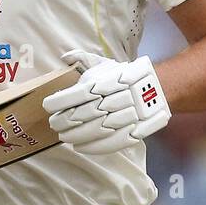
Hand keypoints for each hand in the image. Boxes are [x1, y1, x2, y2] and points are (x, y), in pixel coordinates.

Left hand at [43, 50, 171, 154]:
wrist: (157, 89)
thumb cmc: (124, 77)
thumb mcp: (105, 64)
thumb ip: (83, 60)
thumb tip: (64, 58)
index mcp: (108, 82)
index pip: (79, 94)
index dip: (60, 101)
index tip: (48, 105)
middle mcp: (117, 100)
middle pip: (85, 114)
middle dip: (64, 120)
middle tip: (54, 123)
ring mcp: (127, 118)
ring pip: (96, 130)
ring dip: (75, 135)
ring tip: (63, 136)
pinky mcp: (133, 133)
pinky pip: (111, 143)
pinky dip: (92, 147)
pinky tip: (79, 147)